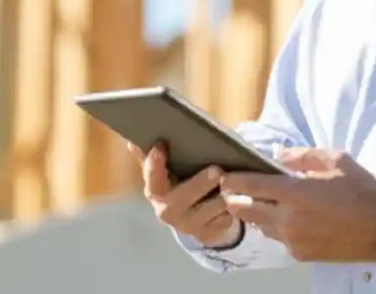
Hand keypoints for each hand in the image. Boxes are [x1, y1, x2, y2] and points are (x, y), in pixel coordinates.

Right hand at [128, 141, 242, 248]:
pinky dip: (234, 207)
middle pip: (183, 197)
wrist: (196, 221)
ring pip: (210, 209)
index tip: (160, 146)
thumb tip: (131, 142)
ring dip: (222, 195)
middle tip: (216, 170)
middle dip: (199, 184)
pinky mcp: (209, 232)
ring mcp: (189, 225)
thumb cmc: (180, 186)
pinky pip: (225, 218)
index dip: (154, 163)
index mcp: (155, 192)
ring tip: (235, 181)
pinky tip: (243, 196)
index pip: (152, 177)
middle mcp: (168, 211)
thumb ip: (151, 160)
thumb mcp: (166, 175)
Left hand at [221, 147, 375, 262]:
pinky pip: (278, 239)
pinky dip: (276, 227)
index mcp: (296, 193)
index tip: (224, 176)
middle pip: (246, 210)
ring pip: (260, 226)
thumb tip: (278, 154)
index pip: (251, 186)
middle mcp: (289, 219)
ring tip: (260, 202)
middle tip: (231, 190)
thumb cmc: (361, 191)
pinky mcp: (301, 254)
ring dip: (256, 214)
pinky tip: (287, 217)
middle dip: (235, 199)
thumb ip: (302, 156)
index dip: (233, 181)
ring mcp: (294, 240)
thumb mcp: (335, 160)